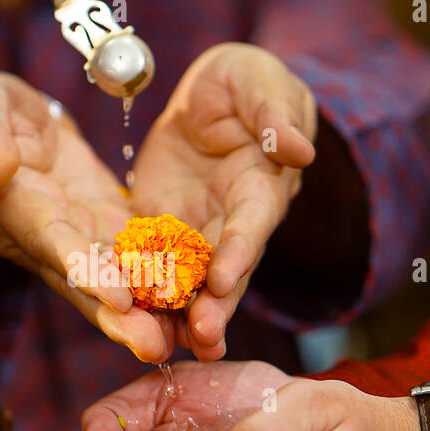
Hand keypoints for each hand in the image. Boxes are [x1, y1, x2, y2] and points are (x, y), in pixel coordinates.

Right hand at [0, 72, 172, 361]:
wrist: (2, 121)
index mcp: (15, 205)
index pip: (50, 243)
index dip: (82, 271)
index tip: (118, 299)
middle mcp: (47, 233)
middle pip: (83, 282)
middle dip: (118, 318)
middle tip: (154, 347)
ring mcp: (77, 232)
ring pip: (112, 279)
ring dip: (143, 312)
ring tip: (180, 341)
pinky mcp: (103, 222)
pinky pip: (132, 256)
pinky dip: (158, 280)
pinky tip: (192, 302)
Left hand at [128, 43, 316, 359]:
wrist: (206, 96)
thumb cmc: (240, 82)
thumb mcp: (256, 81)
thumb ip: (274, 113)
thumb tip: (299, 150)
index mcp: (262, 184)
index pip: (253, 223)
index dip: (241, 251)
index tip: (225, 279)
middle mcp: (234, 220)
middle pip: (227, 269)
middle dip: (216, 306)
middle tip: (204, 338)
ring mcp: (200, 231)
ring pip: (193, 282)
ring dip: (183, 317)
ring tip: (170, 349)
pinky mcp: (165, 233)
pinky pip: (153, 268)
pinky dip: (145, 296)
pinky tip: (130, 325)